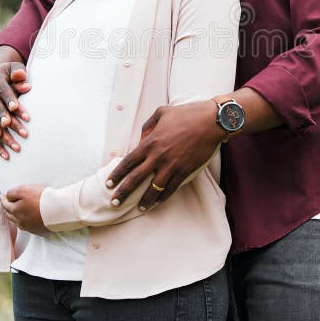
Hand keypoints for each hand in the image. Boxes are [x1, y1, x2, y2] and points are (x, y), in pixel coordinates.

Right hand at [0, 46, 31, 158]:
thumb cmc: (8, 74)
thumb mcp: (13, 69)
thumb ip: (19, 75)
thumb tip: (27, 85)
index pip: (2, 90)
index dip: (8, 99)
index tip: (15, 108)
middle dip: (2, 117)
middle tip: (12, 126)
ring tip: (12, 144)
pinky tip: (5, 154)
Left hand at [0, 185, 48, 233]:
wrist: (58, 210)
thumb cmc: (41, 198)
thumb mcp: (24, 190)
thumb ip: (12, 193)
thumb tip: (7, 196)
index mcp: (15, 210)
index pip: (5, 204)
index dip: (3, 199)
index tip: (1, 196)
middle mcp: (20, 221)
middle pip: (10, 215)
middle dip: (8, 209)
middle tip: (7, 204)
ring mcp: (30, 227)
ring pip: (19, 222)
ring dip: (16, 217)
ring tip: (16, 212)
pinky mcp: (39, 230)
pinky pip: (29, 227)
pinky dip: (26, 222)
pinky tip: (29, 219)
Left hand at [107, 101, 224, 208]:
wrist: (210, 121)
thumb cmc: (186, 114)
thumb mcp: (162, 112)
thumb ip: (147, 126)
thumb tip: (141, 139)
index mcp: (150, 142)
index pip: (128, 162)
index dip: (117, 174)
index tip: (109, 184)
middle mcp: (158, 156)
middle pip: (136, 179)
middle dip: (123, 192)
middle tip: (114, 202)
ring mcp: (172, 165)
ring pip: (154, 188)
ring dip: (145, 200)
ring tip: (139, 208)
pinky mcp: (185, 171)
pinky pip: (171, 188)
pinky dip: (163, 197)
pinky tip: (158, 202)